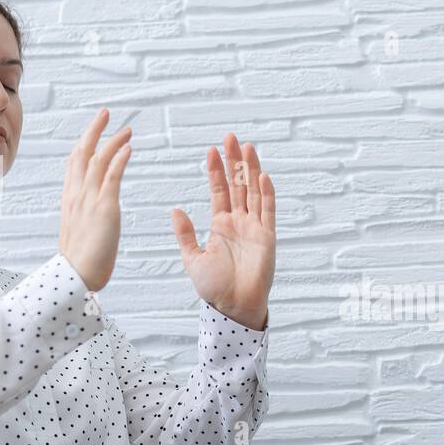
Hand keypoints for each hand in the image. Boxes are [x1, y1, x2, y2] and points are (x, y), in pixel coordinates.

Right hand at [58, 107, 131, 292]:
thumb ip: (83, 219)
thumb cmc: (79, 263)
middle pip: (82, 153)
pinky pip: (112, 177)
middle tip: (105, 113)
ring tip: (127, 128)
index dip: (83, 145)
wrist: (75, 276)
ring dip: (113, 141)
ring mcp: (88, 200)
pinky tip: (129, 147)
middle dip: (94, 131)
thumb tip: (89, 216)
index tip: (91, 132)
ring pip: (98, 160)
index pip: (74, 165)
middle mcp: (76, 195)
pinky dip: (120, 159)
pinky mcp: (104, 208)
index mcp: (70, 201)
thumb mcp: (77, 233)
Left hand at [171, 133, 275, 329]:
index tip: (211, 150)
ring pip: (253, 192)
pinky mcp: (267, 237)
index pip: (218, 190)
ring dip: (251, 170)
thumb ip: (185, 234)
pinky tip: (263, 176)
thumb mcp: (192, 258)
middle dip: (234, 161)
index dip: (215, 170)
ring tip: (247, 147)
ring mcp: (254, 228)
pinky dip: (266, 194)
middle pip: (237, 184)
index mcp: (220, 225)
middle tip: (230, 137)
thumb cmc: (214, 288)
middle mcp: (239, 222)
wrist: (233, 307)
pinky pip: (268, 212)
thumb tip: (175, 209)